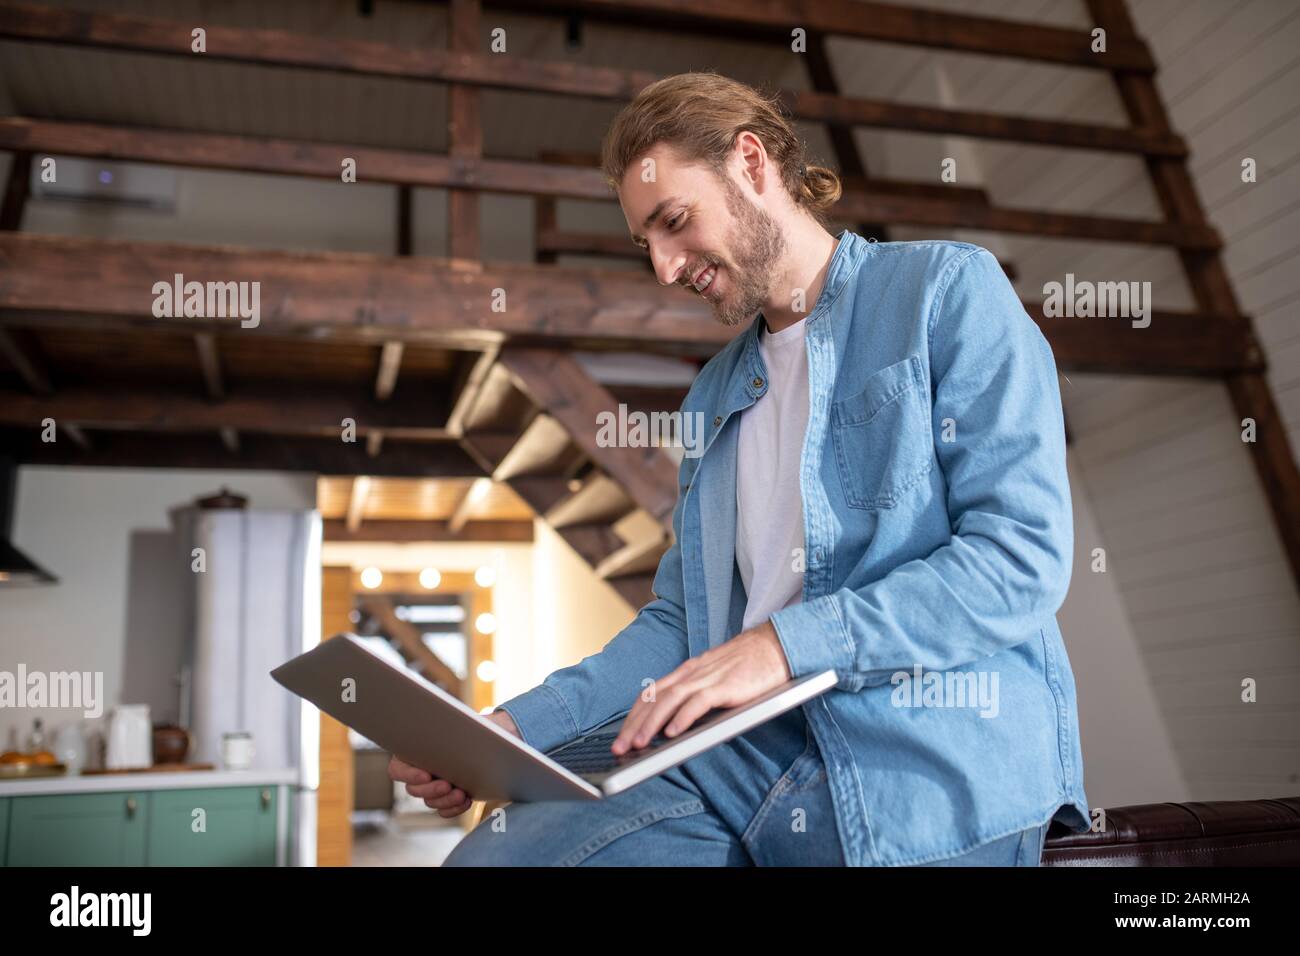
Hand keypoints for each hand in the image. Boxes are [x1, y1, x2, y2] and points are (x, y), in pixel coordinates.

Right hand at [387, 710, 518, 817]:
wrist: (481, 742)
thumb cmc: (461, 729)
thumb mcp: (450, 725)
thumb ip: (441, 730)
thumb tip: (438, 725)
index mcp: (409, 755)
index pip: (397, 771)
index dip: (409, 775)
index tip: (427, 774)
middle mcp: (416, 774)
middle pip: (413, 790)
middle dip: (431, 789)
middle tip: (447, 785)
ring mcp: (430, 789)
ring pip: (430, 802)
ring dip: (446, 800)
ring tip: (461, 793)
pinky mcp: (444, 800)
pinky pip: (444, 811)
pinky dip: (454, 808)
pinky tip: (466, 800)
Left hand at [610, 621, 791, 755]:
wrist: (777, 644)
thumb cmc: (749, 665)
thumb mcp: (715, 679)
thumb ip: (696, 695)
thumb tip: (677, 723)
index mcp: (687, 672)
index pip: (651, 694)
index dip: (634, 716)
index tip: (621, 737)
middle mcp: (692, 673)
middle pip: (654, 699)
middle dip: (633, 725)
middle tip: (618, 748)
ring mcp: (708, 678)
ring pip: (670, 700)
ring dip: (651, 724)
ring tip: (638, 745)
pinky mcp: (727, 685)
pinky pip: (699, 702)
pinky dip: (683, 717)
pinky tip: (672, 733)